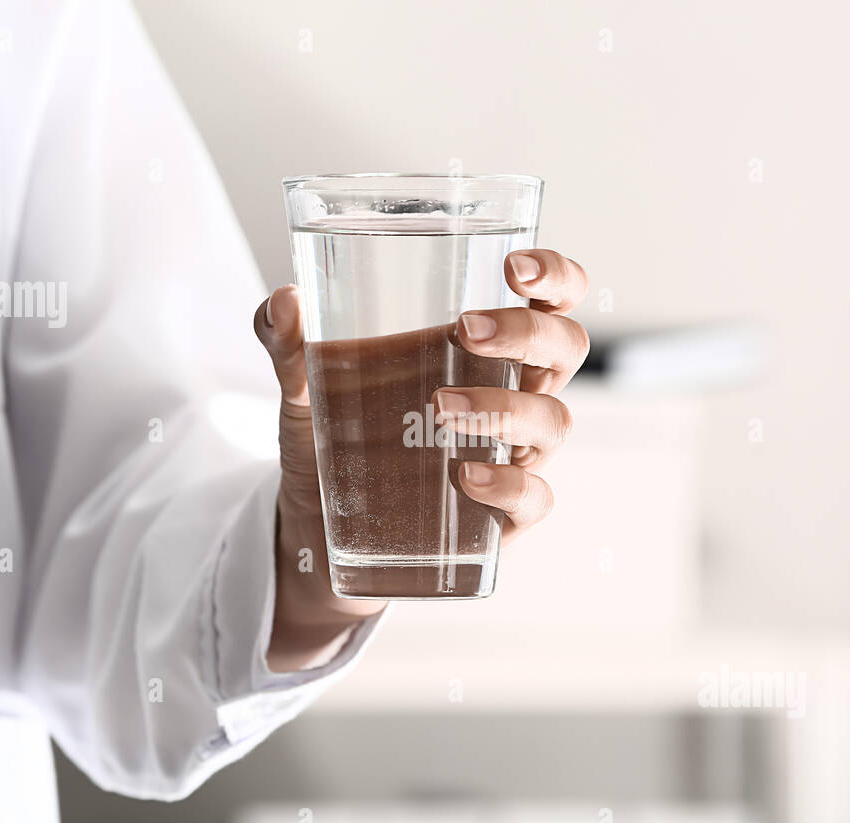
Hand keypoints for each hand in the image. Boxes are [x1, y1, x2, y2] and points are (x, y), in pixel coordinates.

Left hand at [252, 249, 589, 669]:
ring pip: (553, 419)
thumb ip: (289, 342)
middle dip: (527, 332)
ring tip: (440, 407)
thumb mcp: (306, 387)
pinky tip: (465, 477)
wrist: (320, 527)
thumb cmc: (337, 439)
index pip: (549, 299)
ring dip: (505, 408)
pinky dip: (508, 485)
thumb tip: (284, 301)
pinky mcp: (505, 514)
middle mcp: (515, 393)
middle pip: (565, 347)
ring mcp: (516, 454)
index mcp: (487, 348)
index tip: (515, 267)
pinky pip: (535, 497)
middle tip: (464, 330)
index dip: (555, 275)